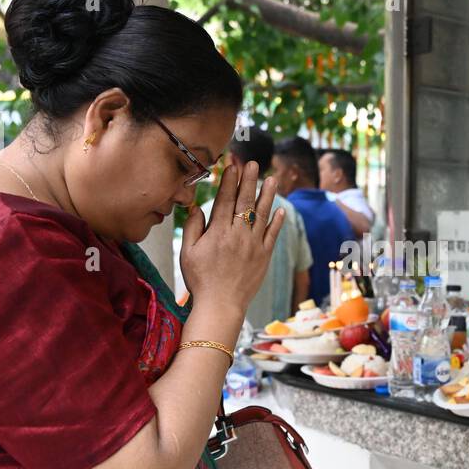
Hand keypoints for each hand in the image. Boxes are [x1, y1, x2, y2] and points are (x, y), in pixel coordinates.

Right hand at [179, 161, 285, 312]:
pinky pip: (272, 235)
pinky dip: (277, 222)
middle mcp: (238, 235)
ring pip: (262, 215)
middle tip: (254, 163)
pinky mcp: (264, 257)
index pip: (225, 200)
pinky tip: (280, 209)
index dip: (230, 181)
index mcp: (218, 233)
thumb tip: (196, 207)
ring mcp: (253, 246)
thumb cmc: (200, 280)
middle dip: (249, 180)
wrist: (221, 305)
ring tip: (272, 179)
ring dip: (267, 195)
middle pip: (245, 202)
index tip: (234, 166)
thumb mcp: (187, 253)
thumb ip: (192, 228)